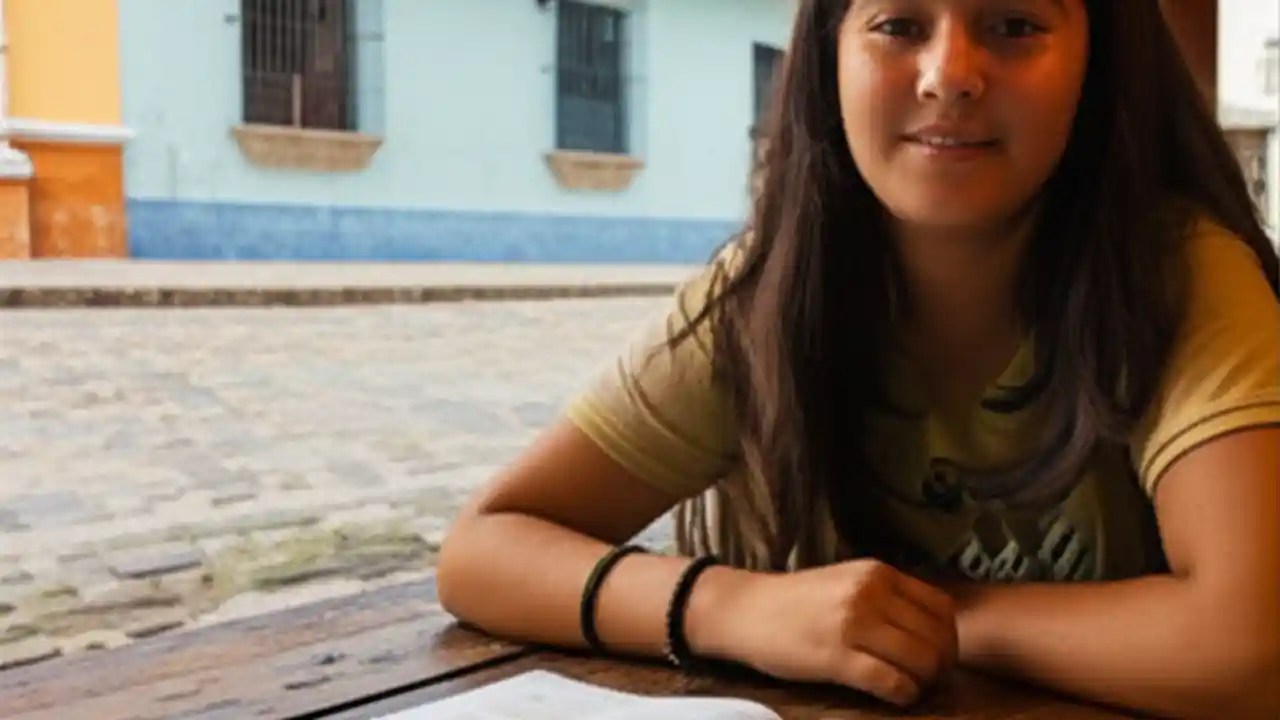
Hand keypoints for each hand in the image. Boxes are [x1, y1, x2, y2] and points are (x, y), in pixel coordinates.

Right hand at [695, 559, 958, 706]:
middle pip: (938, 638)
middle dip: (940, 665)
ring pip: (921, 661)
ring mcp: (854, 624)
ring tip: (909, 686)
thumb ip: (887, 595)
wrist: (745, 611)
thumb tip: (932, 629)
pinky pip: (892, 682)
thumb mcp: (847, 581)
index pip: (943, 608)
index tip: (935, 654)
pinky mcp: (838, 657)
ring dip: (923, 682)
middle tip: (926, 678)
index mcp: (877, 573)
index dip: (947, 638)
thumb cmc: (796, 602)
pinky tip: (893, 695)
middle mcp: (871, 593)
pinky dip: (902, 694)